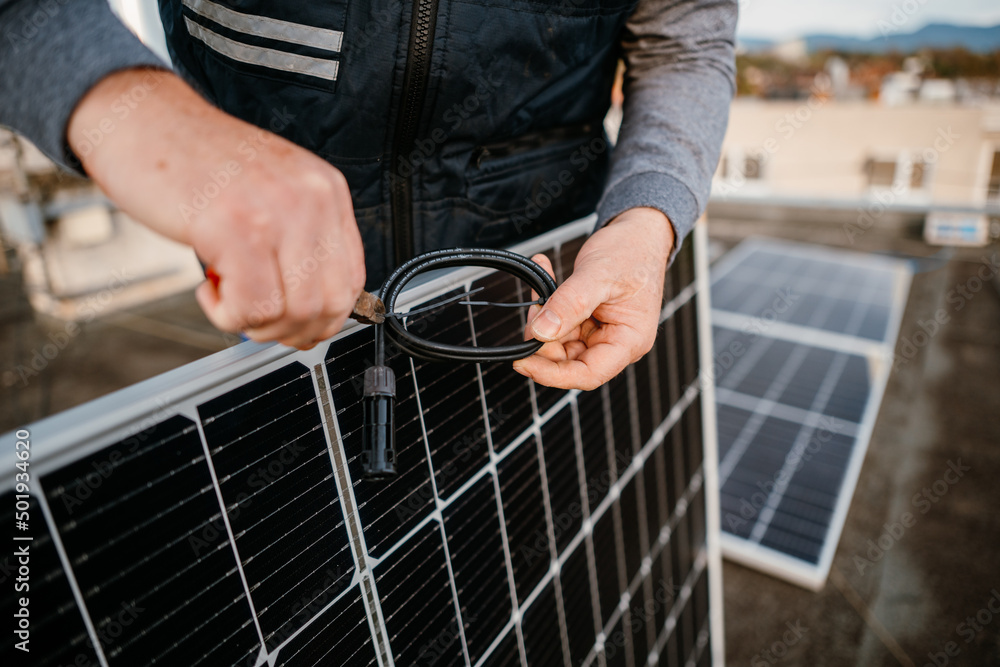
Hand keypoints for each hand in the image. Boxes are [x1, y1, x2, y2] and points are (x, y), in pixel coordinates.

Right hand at [67, 69, 364, 349]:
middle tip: (256, 321)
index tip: (298, 327)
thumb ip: (299, 239)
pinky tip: (208, 289)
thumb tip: (311, 308)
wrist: (140, 118)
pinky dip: (227, 316)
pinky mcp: (234, 228)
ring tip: (227, 298)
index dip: (324, 318)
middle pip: (330, 303)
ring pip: (294, 312)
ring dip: (256, 325)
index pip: (352, 279)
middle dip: (291, 331)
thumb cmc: (196, 160)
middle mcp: (311, 198)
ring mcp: (276, 212)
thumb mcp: (271, 190)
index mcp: (326, 189)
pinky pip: (252, 307)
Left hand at [512, 207, 673, 389]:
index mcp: (629, 340)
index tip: (524, 363)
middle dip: (544, 342)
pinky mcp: (589, 320)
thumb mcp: (599, 275)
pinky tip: (544, 275)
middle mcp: (616, 341)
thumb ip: (570, 304)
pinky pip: (561, 322)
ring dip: (543, 319)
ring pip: (560, 342)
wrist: (640, 231)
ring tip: (540, 286)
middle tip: (532, 312)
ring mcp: (601, 332)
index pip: (588, 374)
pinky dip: (548, 303)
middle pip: (570, 361)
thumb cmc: (633, 250)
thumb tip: (541, 332)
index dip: (553, 375)